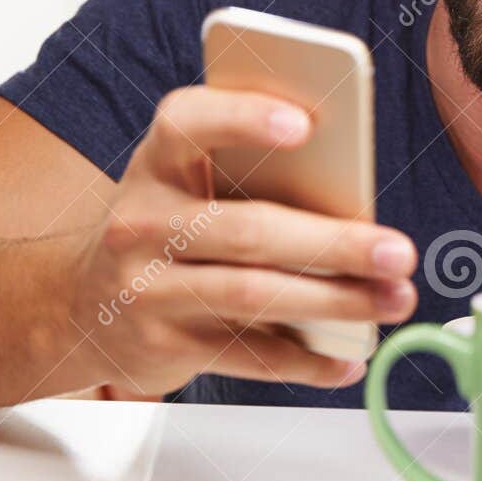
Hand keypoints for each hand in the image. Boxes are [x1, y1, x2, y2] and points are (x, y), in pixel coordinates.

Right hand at [66, 86, 417, 394]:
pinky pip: (249, 355)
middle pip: (249, 229)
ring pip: (253, 295)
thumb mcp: (190, 185)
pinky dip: (308, 361)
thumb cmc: (169, 228)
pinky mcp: (163, 346)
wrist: (81, 306)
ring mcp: (148, 288)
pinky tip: (350, 358)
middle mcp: (144, 222)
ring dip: (336, 302)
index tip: (307, 125)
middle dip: (335, 243)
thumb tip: (355, 203)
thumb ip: (254, 177)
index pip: (189, 124)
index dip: (244, 119)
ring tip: (395, 300)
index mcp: (158, 162)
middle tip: (399, 252)